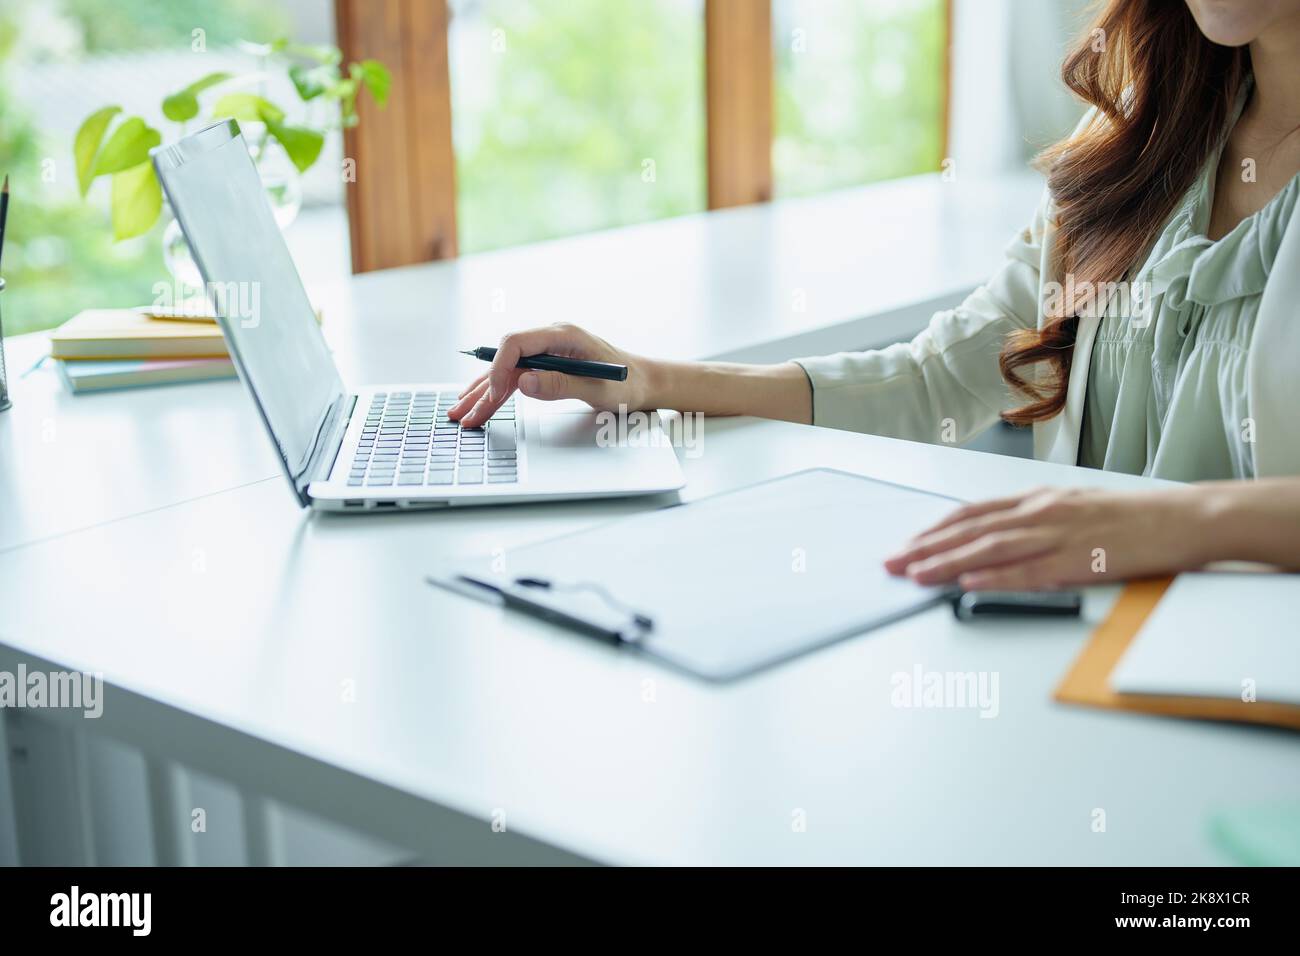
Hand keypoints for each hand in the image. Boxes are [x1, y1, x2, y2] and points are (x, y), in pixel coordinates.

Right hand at [448, 323, 651, 427]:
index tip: (495, 393)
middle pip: (506, 359)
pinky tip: (479, 402)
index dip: (500, 367)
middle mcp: (550, 339)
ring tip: (461, 413)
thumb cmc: (626, 383)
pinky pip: (517, 378)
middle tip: (462, 412)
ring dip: (484, 393)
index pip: (517, 343)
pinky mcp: (547, 365)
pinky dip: (498, 393)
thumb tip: (523, 382)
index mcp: (563, 335)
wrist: (642, 382)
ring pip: (507, 371)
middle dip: (482, 387)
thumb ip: (560, 384)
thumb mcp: (597, 388)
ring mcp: (547, 352)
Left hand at [883, 486, 1210, 589]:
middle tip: (892, 563)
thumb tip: (1000, 535)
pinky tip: (969, 585)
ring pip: (990, 550)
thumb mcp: (1074, 507)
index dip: (936, 529)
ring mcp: (1058, 535)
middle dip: (926, 547)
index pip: (973, 513)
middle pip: (970, 530)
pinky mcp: (1078, 561)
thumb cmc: (1131, 517)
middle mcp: (1040, 512)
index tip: (908, 543)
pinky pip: (1028, 572)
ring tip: (915, 574)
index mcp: (1038, 500)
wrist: (1182, 518)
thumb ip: (1036, 519)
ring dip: (948, 563)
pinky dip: (995, 579)